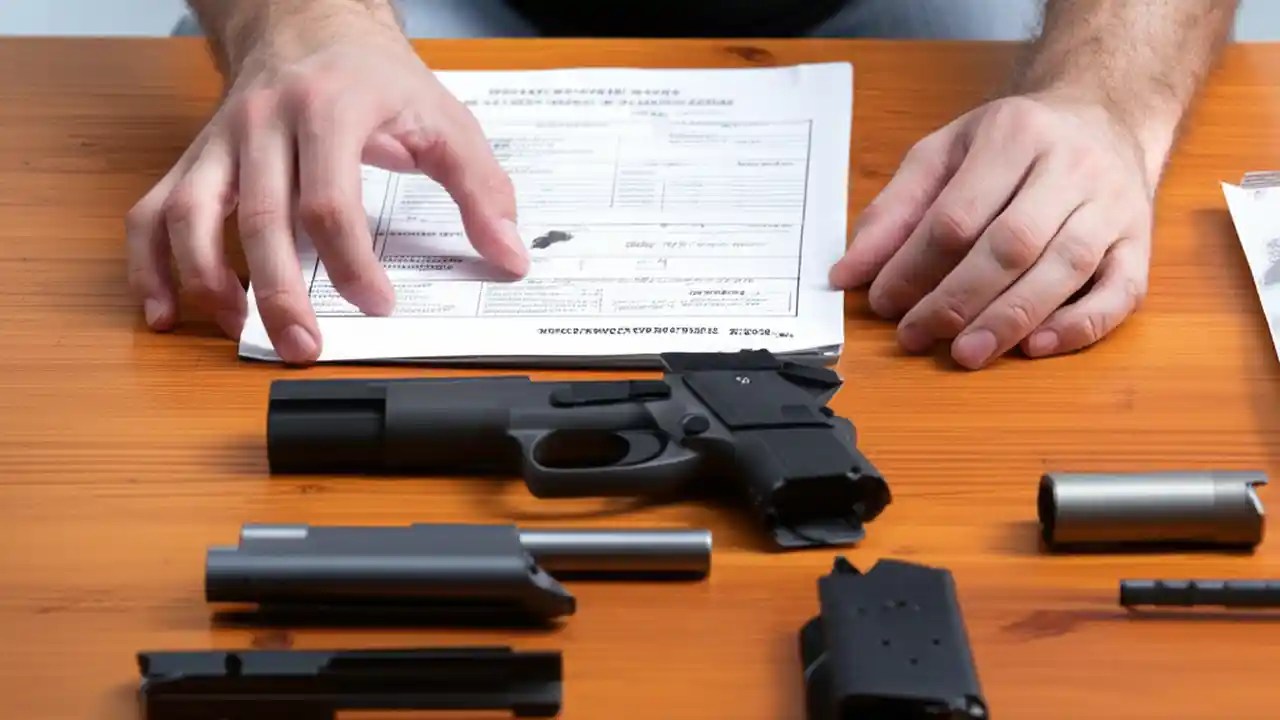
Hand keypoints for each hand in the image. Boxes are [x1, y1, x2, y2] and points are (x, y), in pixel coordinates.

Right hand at [125, 16, 527, 363]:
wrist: (309, 21)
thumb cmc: (376, 78)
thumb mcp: (444, 121)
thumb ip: (482, 189)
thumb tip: (510, 257)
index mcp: (329, 110)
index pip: (330, 201)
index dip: (352, 263)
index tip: (379, 304)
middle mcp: (264, 123)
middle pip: (259, 219)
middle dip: (279, 293)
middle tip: (304, 347)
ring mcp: (221, 141)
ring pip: (190, 214)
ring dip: (206, 282)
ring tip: (236, 331)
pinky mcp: (195, 158)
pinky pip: (152, 210)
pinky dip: (150, 264)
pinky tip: (165, 311)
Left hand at [829, 94, 1152, 369]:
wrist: (1104, 115)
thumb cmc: (1015, 143)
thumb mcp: (944, 153)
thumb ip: (894, 211)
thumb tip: (847, 272)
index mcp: (1014, 136)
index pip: (957, 215)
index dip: (914, 266)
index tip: (883, 301)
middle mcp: (1071, 167)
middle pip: (1011, 244)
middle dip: (957, 298)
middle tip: (916, 336)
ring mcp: (1113, 205)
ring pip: (1064, 269)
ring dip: (1010, 319)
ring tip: (965, 353)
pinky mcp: (1141, 242)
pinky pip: (1121, 291)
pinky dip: (1081, 326)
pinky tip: (1037, 347)